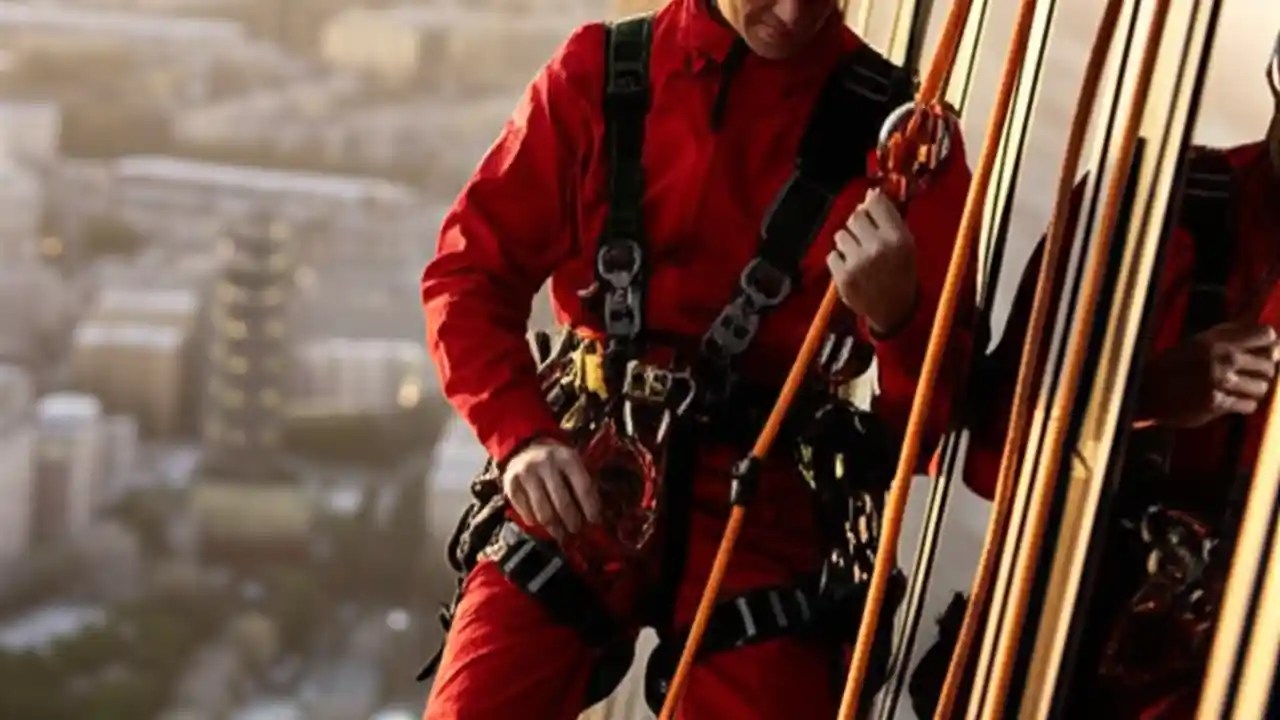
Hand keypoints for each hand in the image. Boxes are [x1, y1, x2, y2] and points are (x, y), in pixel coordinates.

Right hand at [502, 438, 601, 540]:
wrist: (526, 448)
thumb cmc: (557, 462)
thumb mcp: (573, 464)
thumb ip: (585, 486)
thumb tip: (597, 517)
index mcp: (567, 457)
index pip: (583, 487)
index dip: (590, 508)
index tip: (595, 522)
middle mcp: (546, 463)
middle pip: (562, 503)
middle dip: (572, 522)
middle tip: (576, 531)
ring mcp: (527, 473)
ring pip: (543, 512)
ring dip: (554, 528)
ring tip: (561, 534)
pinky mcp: (511, 484)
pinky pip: (526, 512)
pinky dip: (535, 522)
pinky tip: (542, 523)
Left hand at [827, 189, 919, 335]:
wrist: (893, 310)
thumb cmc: (901, 273)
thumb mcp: (906, 245)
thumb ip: (889, 219)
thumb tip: (871, 193)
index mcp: (897, 238)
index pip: (876, 203)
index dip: (871, 204)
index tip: (871, 211)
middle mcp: (877, 248)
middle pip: (855, 216)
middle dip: (858, 224)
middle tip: (865, 238)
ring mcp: (857, 263)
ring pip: (840, 234)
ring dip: (848, 242)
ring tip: (859, 256)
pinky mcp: (842, 277)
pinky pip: (832, 255)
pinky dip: (840, 260)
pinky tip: (852, 269)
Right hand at [1137, 322, 1279, 427]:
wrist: (1146, 390)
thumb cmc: (1174, 365)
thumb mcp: (1199, 343)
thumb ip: (1231, 337)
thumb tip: (1272, 337)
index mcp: (1217, 339)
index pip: (1266, 335)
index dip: (1270, 344)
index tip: (1264, 352)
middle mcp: (1221, 358)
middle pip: (1268, 364)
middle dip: (1262, 372)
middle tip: (1247, 375)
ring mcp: (1219, 381)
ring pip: (1261, 387)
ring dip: (1252, 390)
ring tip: (1237, 389)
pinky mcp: (1216, 403)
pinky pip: (1248, 405)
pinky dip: (1242, 405)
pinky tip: (1229, 401)